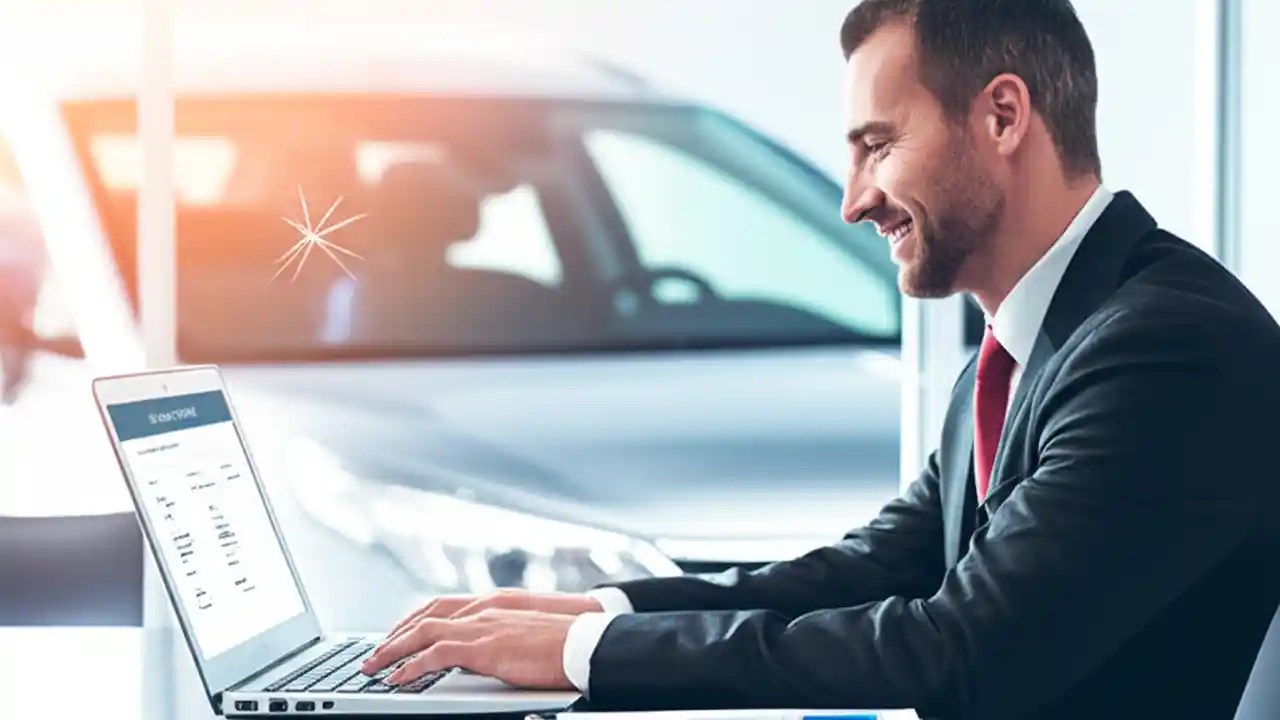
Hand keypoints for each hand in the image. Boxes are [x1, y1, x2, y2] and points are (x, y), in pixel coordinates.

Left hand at [361, 609, 576, 689]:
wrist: (586, 642)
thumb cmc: (565, 643)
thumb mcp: (523, 635)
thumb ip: (496, 639)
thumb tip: (475, 656)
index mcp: (493, 603)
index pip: (440, 606)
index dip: (413, 622)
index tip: (396, 637)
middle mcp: (483, 608)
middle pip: (425, 615)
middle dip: (395, 636)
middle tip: (374, 655)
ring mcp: (482, 626)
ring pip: (422, 631)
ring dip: (392, 650)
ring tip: (374, 668)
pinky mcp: (483, 647)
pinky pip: (434, 654)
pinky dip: (411, 666)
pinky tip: (398, 679)